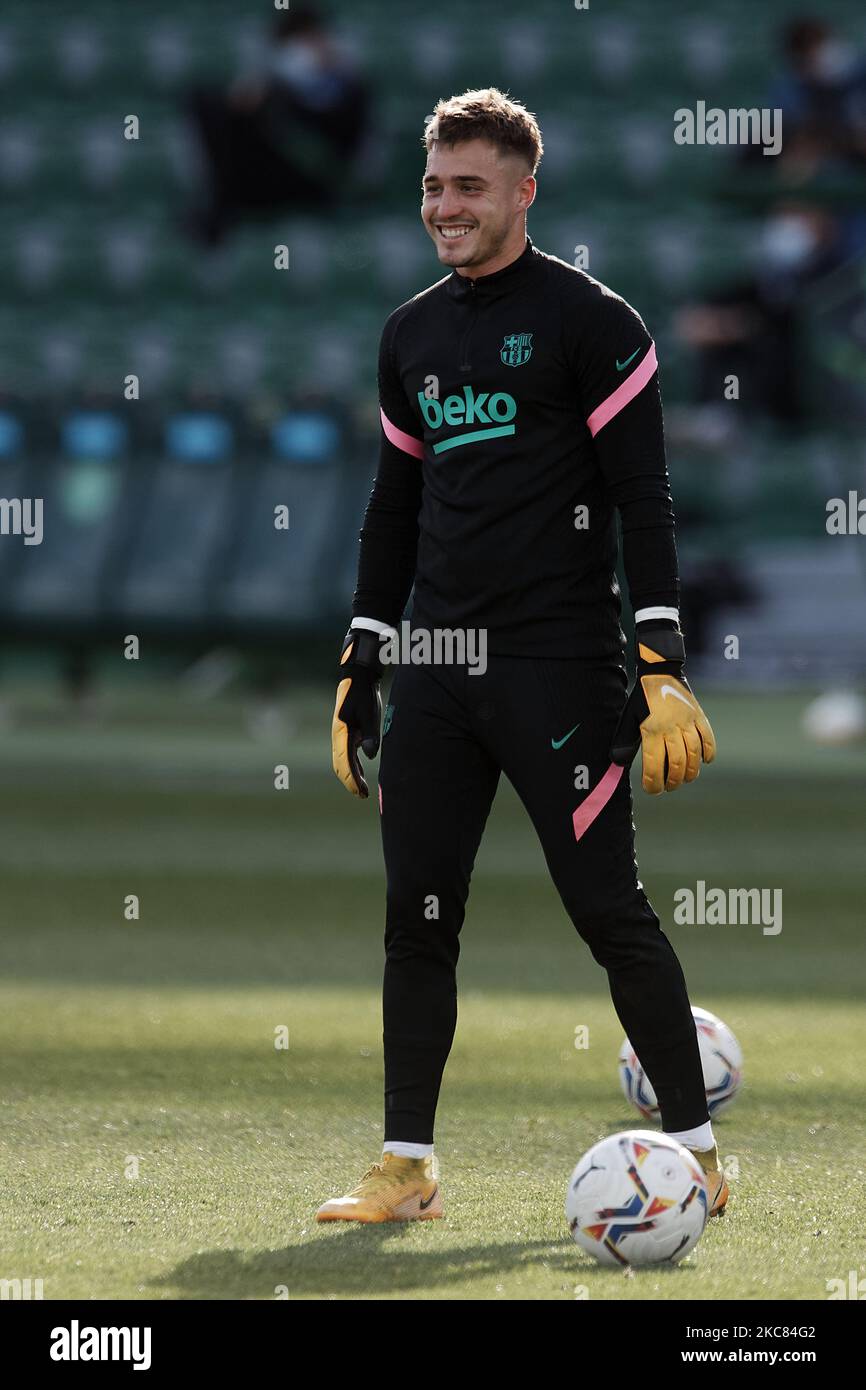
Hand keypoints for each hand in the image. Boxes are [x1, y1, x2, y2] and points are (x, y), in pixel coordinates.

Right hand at [331, 628, 382, 797]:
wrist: (357, 677)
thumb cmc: (364, 694)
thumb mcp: (370, 713)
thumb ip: (370, 734)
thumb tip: (370, 755)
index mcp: (342, 732)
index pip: (345, 763)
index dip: (352, 780)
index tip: (361, 792)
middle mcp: (338, 736)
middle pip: (340, 766)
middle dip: (350, 782)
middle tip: (362, 795)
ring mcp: (341, 735)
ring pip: (342, 761)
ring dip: (351, 776)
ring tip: (362, 789)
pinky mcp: (346, 732)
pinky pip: (346, 754)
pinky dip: (352, 766)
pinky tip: (360, 773)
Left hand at [611, 626, 715, 794]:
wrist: (660, 673)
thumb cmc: (642, 700)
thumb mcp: (629, 720)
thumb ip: (625, 742)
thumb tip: (619, 763)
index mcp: (651, 730)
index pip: (654, 764)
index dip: (654, 782)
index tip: (652, 789)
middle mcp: (671, 727)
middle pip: (678, 763)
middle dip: (673, 781)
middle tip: (669, 787)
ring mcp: (687, 722)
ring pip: (694, 754)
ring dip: (691, 772)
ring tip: (686, 779)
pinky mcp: (699, 716)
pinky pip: (708, 739)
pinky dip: (709, 753)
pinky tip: (705, 761)